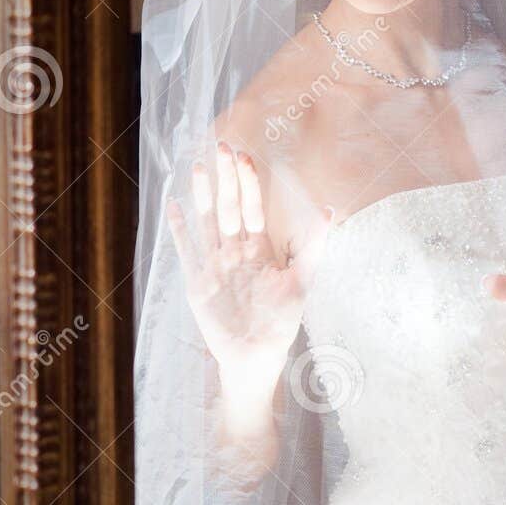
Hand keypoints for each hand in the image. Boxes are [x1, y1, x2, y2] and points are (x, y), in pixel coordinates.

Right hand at [167, 140, 331, 395]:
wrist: (256, 358)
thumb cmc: (280, 322)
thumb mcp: (302, 281)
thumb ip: (314, 246)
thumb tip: (331, 209)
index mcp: (259, 249)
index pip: (252, 207)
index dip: (248, 183)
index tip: (245, 156)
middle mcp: (235, 251)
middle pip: (228, 208)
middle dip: (226, 179)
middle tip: (222, 147)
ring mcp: (215, 265)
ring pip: (207, 223)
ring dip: (203, 196)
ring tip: (200, 168)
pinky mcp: (198, 283)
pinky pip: (187, 251)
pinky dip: (180, 231)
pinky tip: (174, 207)